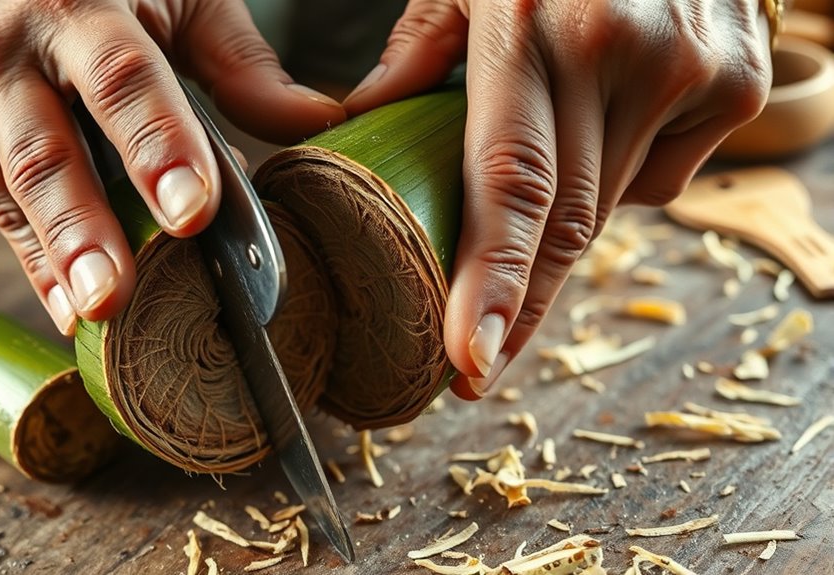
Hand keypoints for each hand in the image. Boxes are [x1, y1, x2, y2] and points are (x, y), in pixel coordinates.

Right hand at [0, 0, 345, 334]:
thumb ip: (238, 62)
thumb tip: (321, 122)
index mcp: (75, 2)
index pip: (122, 79)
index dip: (158, 145)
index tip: (194, 212)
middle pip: (47, 155)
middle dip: (82, 232)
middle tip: (115, 298)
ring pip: (8, 198)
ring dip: (53, 265)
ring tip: (91, 317)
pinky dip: (26, 250)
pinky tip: (61, 283)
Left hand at [343, 0, 770, 397]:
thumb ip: (415, 49)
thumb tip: (358, 125)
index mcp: (528, 24)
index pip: (512, 185)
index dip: (495, 285)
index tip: (472, 362)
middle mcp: (618, 50)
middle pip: (565, 225)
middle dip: (522, 307)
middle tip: (477, 363)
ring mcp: (689, 69)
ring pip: (612, 208)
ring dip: (566, 218)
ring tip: (547, 157)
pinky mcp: (737, 84)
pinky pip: (661, 176)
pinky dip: (622, 172)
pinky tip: (609, 116)